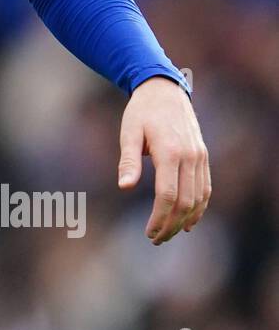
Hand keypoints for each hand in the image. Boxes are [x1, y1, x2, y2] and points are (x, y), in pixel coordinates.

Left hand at [118, 76, 209, 243]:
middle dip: (171, 225)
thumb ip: (128, 160)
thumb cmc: (141, 112)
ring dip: (185, 220)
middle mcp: (190, 156)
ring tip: (168, 234)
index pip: (168, 195)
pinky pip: (206, 188)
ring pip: (199, 198)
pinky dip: (200, 207)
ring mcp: (200, 157)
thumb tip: (124, 187)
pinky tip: (189, 221)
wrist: (164, 90)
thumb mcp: (129, 132)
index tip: (148, 233)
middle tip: (156, 239)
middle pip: (186, 202)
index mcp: (170, 152)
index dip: (159, 218)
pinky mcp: (203, 156)